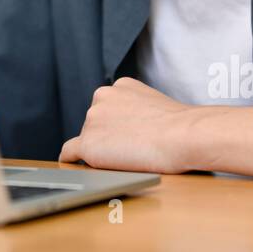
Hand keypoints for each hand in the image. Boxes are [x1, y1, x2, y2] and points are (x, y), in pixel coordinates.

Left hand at [58, 77, 197, 172]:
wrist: (182, 136)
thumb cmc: (178, 126)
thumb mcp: (154, 103)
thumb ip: (136, 108)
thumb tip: (132, 125)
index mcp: (119, 86)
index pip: (108, 108)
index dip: (117, 124)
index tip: (127, 136)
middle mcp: (101, 97)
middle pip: (95, 122)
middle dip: (107, 136)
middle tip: (130, 149)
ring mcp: (92, 120)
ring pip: (88, 139)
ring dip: (99, 149)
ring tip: (125, 158)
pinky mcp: (88, 143)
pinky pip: (70, 152)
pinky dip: (71, 159)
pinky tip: (74, 164)